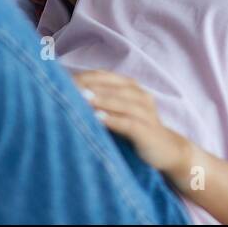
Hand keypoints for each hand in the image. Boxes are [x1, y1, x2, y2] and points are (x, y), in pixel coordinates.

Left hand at [72, 69, 191, 172]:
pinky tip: (98, 119)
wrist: (166, 150)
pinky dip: (113, 120)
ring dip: (102, 99)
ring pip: (122, 101)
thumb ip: (100, 103)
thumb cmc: (135, 130)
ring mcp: (146, 113)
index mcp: (132, 88)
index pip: (105, 76)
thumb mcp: (118, 113)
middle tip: (67, 87)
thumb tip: (67, 97)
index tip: (61, 80)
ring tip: (81, 98)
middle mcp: (141, 96)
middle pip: (113, 86)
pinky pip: (129, 123)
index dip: (85, 76)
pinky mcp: (148, 131)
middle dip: (90, 86)